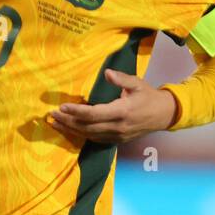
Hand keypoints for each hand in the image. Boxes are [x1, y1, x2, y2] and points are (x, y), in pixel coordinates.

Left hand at [48, 68, 177, 142]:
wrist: (163, 115)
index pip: (94, 114)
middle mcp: (117, 127)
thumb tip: (107, 73)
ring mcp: (116, 136)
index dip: (76, 112)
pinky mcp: (116, 140)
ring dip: (70, 130)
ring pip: (88, 135)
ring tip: (54, 123)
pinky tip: (69, 129)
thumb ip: (122, 79)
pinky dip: (80, 135)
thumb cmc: (149, 96)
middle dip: (67, 122)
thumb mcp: (137, 83)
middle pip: (87, 127)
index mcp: (122, 112)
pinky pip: (94, 139)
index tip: (62, 107)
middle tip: (51, 115)